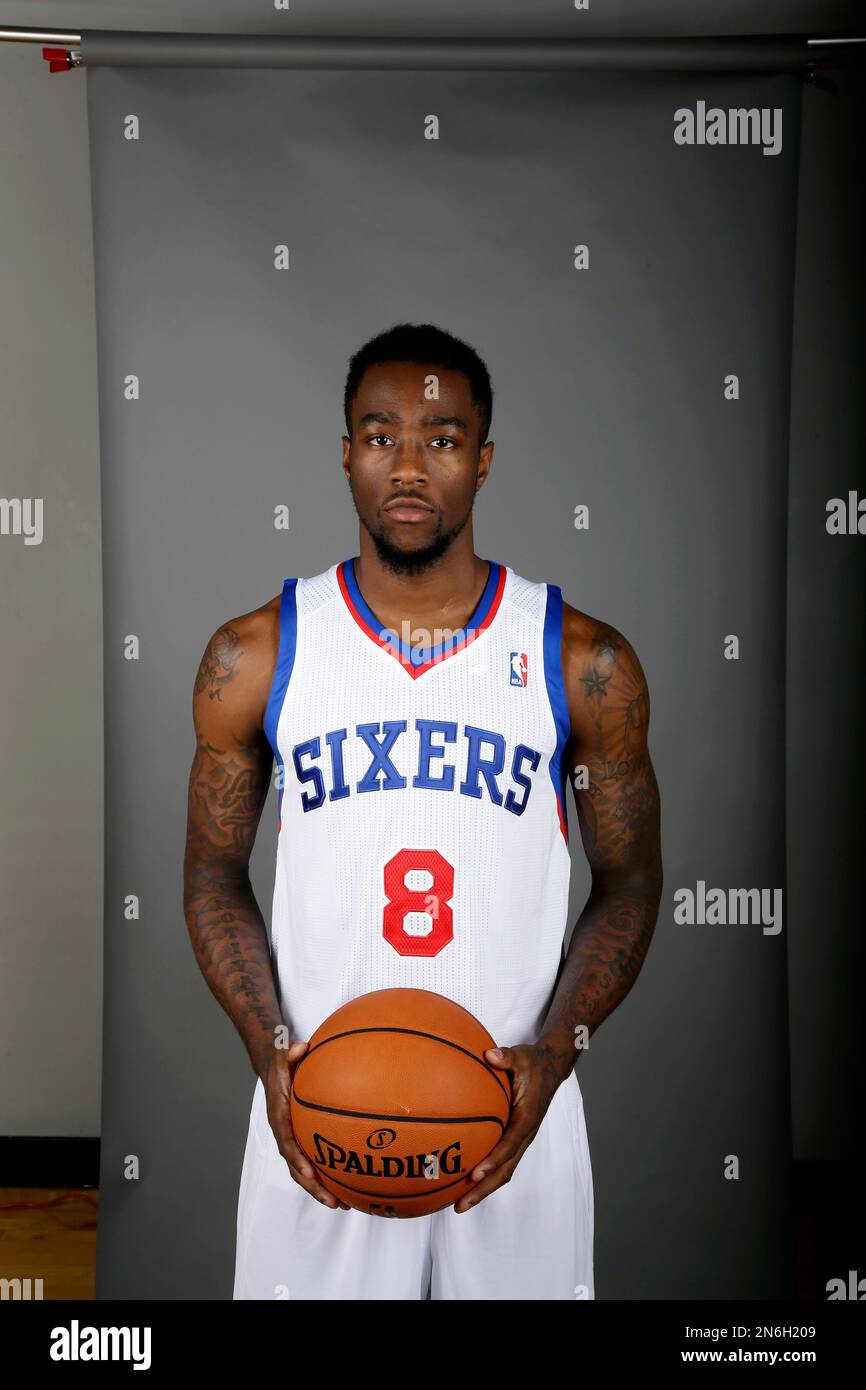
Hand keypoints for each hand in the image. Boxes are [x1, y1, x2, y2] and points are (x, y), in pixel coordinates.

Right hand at [261, 1040, 349, 1210]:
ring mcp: (292, 1137)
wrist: (270, 1065)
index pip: (287, 1144)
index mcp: (279, 1117)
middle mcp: (284, 1132)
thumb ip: (290, 1052)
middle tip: (335, 1203)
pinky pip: (313, 1159)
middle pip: (296, 1167)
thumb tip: (299, 1048)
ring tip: (345, 1204)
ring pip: (304, 1169)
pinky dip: (327, 1173)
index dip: (298, 1160)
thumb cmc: (280, 1061)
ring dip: (321, 1188)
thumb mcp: (283, 1053)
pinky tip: (349, 1180)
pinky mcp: (301, 1137)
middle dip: (314, 1187)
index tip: (311, 1173)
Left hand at [452, 1041, 570, 1213]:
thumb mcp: (522, 1055)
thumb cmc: (533, 1063)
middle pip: (505, 1170)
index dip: (493, 1161)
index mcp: (526, 1118)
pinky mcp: (515, 1139)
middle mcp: (525, 1135)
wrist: (551, 1069)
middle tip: (459, 1205)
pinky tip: (463, 1179)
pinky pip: (500, 1162)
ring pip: (503, 1171)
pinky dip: (485, 1176)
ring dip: (483, 1189)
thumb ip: (506, 1057)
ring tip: (457, 1204)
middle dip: (483, 1189)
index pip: (509, 1145)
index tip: (475, 1174)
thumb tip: (490, 1055)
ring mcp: (520, 1140)